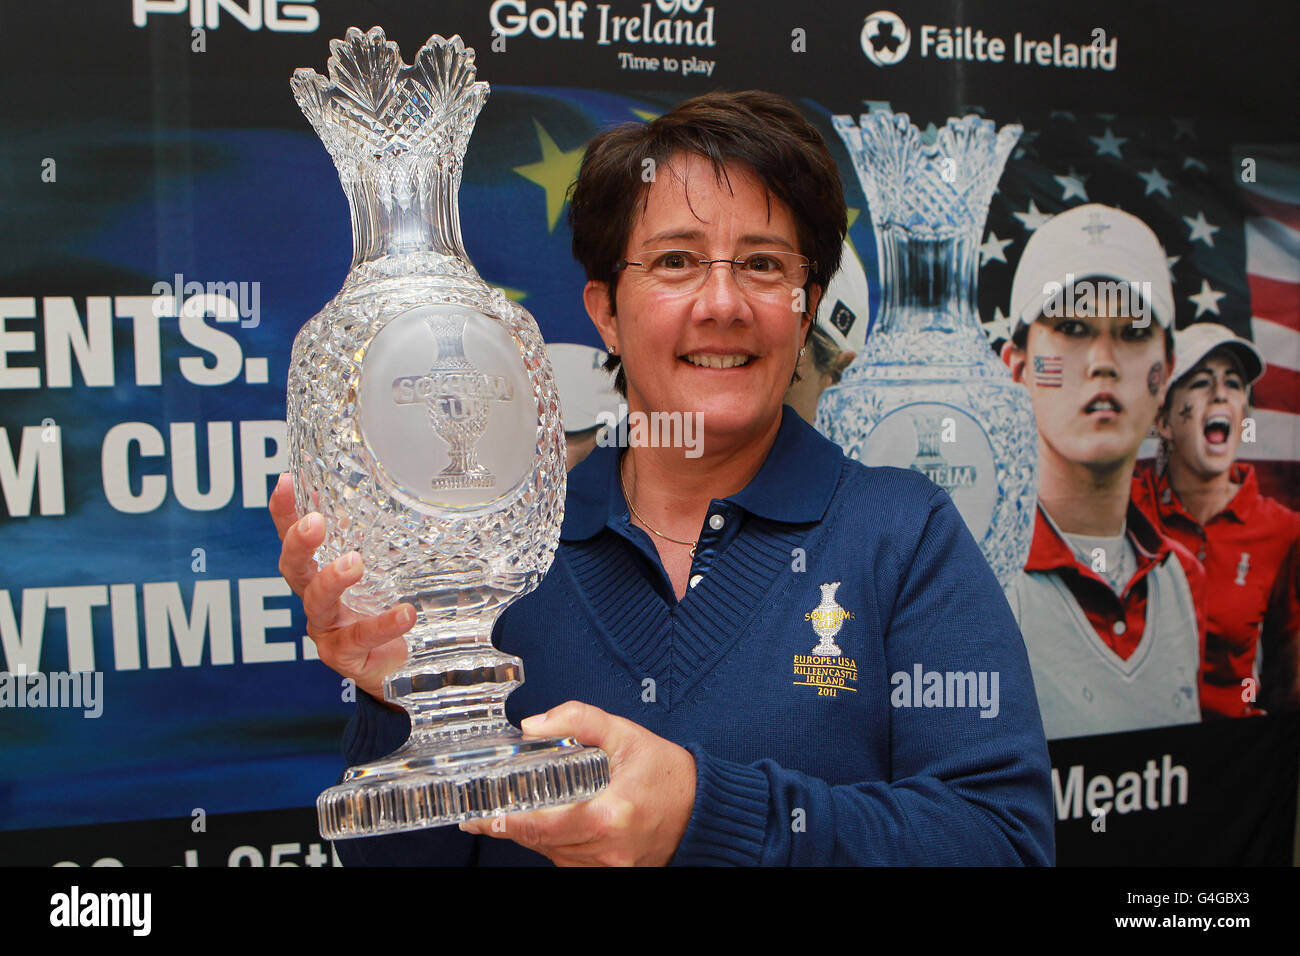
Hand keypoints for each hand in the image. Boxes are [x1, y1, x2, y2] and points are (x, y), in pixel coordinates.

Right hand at [268, 473, 412, 700]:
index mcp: (317, 574)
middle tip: (314, 522)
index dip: (284, 512)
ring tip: (354, 563)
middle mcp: (314, 599)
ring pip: (317, 603)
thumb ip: (377, 542)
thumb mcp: (378, 572)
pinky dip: (383, 624)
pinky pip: (360, 638)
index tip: (285, 481)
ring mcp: (326, 629)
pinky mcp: (345, 656)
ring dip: (332, 579)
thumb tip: (393, 499)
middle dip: (299, 543)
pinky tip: (404, 613)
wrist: (394, 666)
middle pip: (293, 569)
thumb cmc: (380, 610)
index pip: (292, 538)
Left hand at [459, 701, 695, 865]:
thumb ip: (578, 720)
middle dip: (513, 826)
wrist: (704, 808)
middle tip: (486, 813)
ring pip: (554, 856)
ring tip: (522, 814)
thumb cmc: (669, 774)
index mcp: (610, 814)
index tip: (479, 816)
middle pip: (543, 843)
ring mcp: (613, 865)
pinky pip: (573, 862)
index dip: (505, 822)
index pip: (542, 824)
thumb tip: (535, 725)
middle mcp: (609, 847)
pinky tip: (557, 826)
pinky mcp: (616, 872)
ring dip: (536, 836)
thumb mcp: (625, 734)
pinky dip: (558, 846)